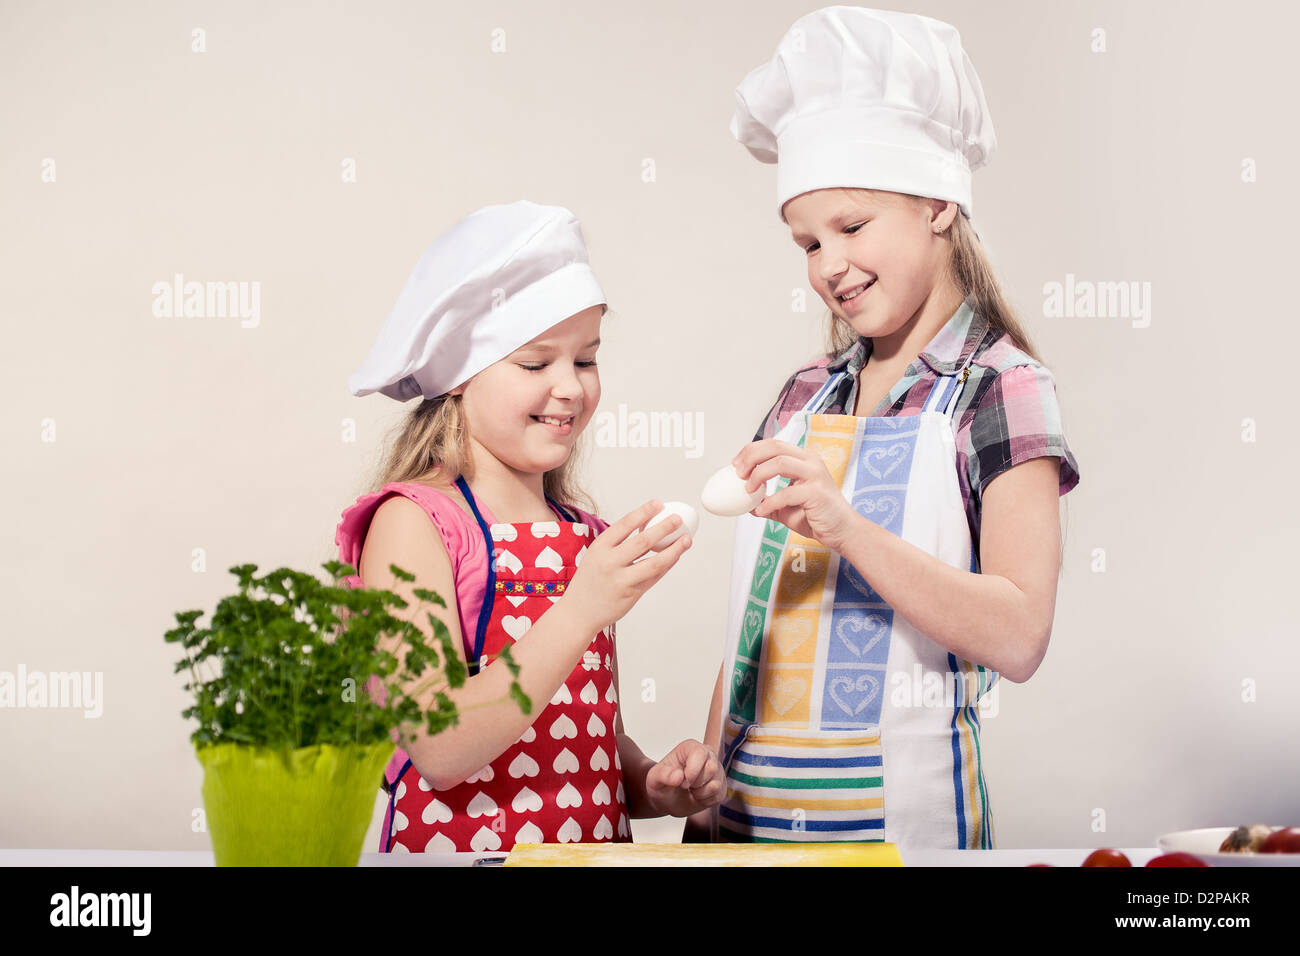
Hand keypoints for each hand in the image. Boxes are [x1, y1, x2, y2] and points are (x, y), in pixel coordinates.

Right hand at [563, 499, 691, 632]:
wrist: (579, 612)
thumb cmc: (589, 581)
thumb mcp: (596, 556)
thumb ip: (617, 544)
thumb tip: (646, 526)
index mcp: (600, 547)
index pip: (625, 524)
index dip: (644, 512)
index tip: (658, 504)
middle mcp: (610, 562)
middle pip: (643, 541)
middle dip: (664, 528)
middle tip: (677, 519)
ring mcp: (622, 579)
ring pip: (655, 563)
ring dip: (674, 550)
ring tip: (686, 540)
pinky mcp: (632, 594)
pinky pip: (654, 577)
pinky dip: (667, 565)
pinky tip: (675, 556)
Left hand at [645, 739, 724, 816]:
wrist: (667, 799)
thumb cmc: (662, 784)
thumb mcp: (655, 779)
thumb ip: (663, 775)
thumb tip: (678, 776)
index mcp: (691, 747)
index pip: (700, 753)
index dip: (692, 771)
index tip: (681, 781)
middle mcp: (707, 755)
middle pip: (711, 768)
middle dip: (695, 783)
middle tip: (684, 786)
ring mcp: (717, 771)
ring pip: (716, 784)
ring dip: (700, 793)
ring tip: (691, 790)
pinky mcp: (721, 786)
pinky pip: (718, 796)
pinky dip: (705, 801)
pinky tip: (697, 796)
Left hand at [732, 439, 858, 550]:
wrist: (842, 531)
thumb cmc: (817, 517)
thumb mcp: (787, 507)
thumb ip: (769, 502)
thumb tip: (747, 503)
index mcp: (803, 459)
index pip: (773, 444)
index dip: (751, 451)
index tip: (736, 465)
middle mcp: (810, 462)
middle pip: (774, 447)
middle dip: (751, 457)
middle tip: (738, 473)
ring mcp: (815, 475)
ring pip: (780, 462)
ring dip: (758, 475)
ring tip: (749, 491)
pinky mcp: (817, 492)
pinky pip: (787, 493)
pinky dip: (770, 502)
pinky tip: (762, 511)